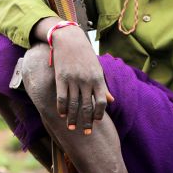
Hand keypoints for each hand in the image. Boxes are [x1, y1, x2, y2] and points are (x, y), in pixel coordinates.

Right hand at [34, 18, 110, 132]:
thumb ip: (103, 86)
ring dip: (72, 118)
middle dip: (86, 122)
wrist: (69, 39)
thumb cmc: (85, 55)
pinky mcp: (60, 78)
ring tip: (71, 127)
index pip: (101, 101)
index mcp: (97, 78)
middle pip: (86, 106)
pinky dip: (61, 108)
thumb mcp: (97, 69)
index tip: (97, 122)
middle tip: (86, 133)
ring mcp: (73, 80)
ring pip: (73, 105)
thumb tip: (111, 101)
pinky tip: (62, 115)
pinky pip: (61, 97)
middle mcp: (86, 80)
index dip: (99, 114)